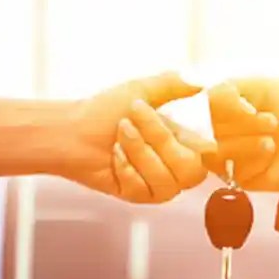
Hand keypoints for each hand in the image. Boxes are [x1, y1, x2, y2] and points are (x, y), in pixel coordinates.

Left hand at [65, 72, 213, 202]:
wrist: (70, 132)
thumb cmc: (102, 111)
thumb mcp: (139, 91)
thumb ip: (172, 85)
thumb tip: (200, 82)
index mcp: (180, 140)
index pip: (208, 153)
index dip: (199, 145)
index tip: (176, 124)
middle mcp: (173, 165)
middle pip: (191, 170)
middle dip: (160, 142)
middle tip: (131, 122)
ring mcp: (157, 184)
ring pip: (166, 181)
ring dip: (138, 153)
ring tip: (119, 138)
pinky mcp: (138, 196)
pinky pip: (143, 189)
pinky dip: (125, 168)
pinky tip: (114, 158)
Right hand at [208, 78, 278, 200]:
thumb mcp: (261, 89)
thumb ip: (229, 88)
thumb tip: (205, 94)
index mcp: (214, 109)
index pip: (199, 105)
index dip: (222, 104)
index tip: (250, 105)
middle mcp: (212, 134)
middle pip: (206, 128)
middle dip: (243, 123)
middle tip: (273, 121)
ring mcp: (221, 158)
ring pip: (216, 150)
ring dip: (248, 141)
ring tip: (273, 138)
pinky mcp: (235, 178)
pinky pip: (234, 168)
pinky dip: (256, 157)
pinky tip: (270, 154)